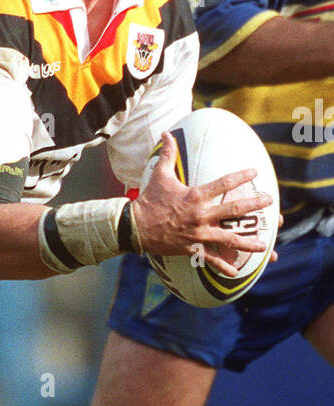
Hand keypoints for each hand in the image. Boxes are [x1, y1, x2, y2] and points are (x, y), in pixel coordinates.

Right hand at [131, 131, 273, 277]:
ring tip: (265, 244)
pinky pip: (211, 259)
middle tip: (269, 202)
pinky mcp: (192, 248)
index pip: (224, 184)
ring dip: (248, 242)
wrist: (135, 227)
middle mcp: (200, 215)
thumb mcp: (159, 175)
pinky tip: (236, 272)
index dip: (241, 176)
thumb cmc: (149, 200)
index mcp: (195, 196)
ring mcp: (198, 234)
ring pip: (229, 238)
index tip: (254, 172)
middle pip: (234, 210)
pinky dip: (224, 266)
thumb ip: (168, 154)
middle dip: (254, 205)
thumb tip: (166, 133)